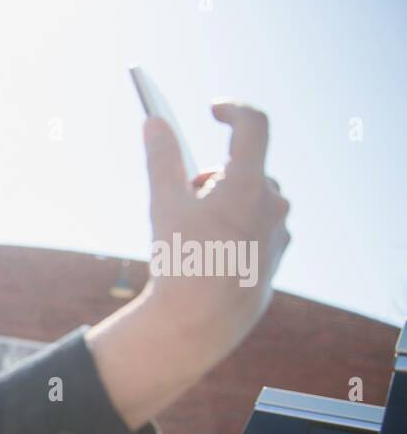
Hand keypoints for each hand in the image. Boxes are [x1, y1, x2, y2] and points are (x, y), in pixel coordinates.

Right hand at [141, 103, 291, 359]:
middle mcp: (273, 203)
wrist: (204, 322)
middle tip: (183, 204)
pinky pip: (257, 226)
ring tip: (194, 237)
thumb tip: (154, 122)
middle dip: (211, 178)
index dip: (233, 110)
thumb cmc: (183, 263)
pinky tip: (211, 256)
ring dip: (224, 203)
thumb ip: (162, 158)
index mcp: (248, 184)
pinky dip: (235, 228)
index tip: (213, 111)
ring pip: (251, 199)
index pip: (253, 125)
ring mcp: (279, 230)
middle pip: (242, 169)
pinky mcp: (277, 253)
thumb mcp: (164, 205)